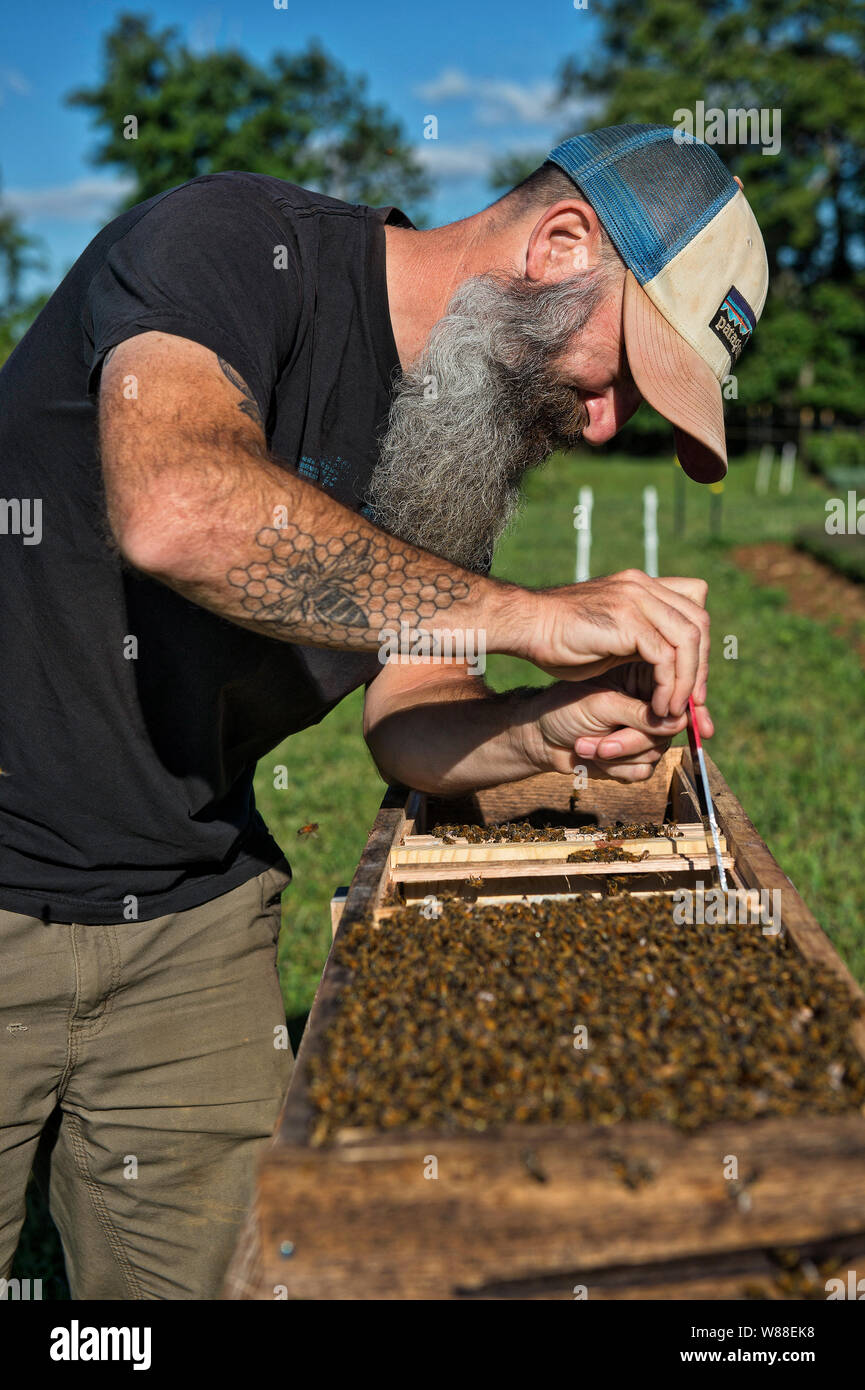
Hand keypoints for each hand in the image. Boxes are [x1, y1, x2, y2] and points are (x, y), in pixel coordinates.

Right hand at [522, 570, 709, 717]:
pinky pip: (665, 656)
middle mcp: (643, 586)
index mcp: (641, 586)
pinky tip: (657, 706)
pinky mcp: (627, 619)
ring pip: (688, 640)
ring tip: (674, 710)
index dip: (700, 646)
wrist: (527, 626)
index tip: (693, 683)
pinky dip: (669, 685)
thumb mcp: (612, 638)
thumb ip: (642, 643)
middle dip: (701, 667)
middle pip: (699, 623)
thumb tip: (671, 669)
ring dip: (687, 681)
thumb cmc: (560, 640)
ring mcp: (636, 598)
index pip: (694, 606)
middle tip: (695, 704)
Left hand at [524, 663, 714, 783]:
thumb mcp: (602, 705)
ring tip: (585, 745)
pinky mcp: (635, 757)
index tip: (666, 721)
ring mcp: (643, 733)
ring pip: (656, 753)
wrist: (539, 738)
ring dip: (618, 755)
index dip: (678, 709)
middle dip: (632, 741)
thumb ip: (640, 714)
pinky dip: (615, 768)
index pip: (676, 693)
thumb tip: (679, 721)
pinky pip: (643, 771)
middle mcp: (649, 705)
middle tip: (603, 744)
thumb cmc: (565, 709)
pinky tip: (592, 756)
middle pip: (668, 729)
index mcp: (644, 678)